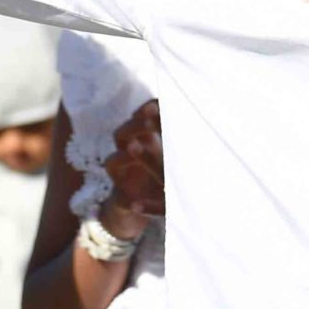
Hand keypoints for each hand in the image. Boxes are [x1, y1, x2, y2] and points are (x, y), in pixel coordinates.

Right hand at [96, 100, 166, 241]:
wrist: (135, 206)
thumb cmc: (159, 173)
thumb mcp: (170, 156)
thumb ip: (176, 138)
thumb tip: (194, 112)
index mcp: (140, 140)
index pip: (139, 118)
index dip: (148, 109)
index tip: (160, 102)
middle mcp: (125, 155)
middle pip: (122, 134)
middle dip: (136, 125)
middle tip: (149, 119)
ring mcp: (120, 177)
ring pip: (114, 161)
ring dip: (127, 155)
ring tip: (134, 146)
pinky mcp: (121, 201)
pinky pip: (122, 200)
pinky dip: (130, 202)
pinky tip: (135, 203)